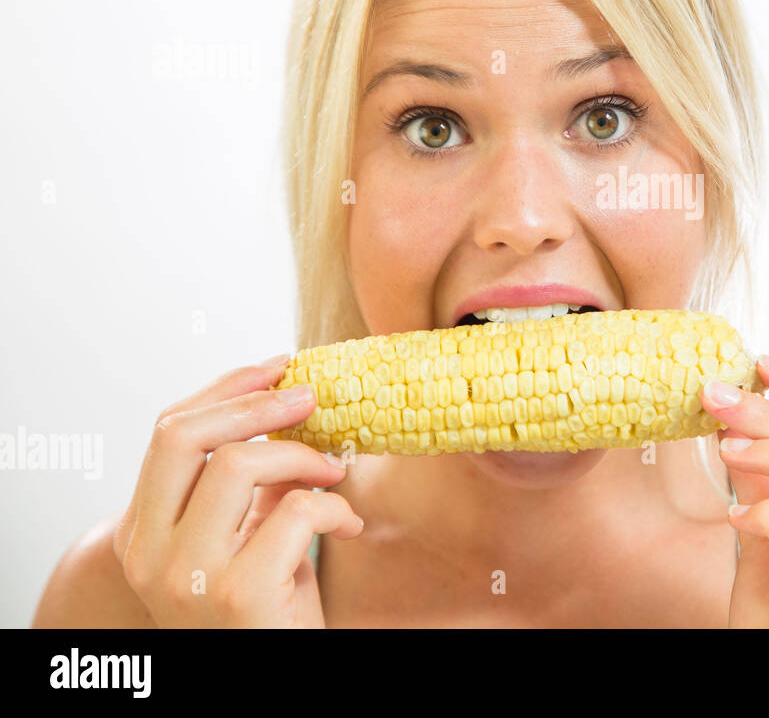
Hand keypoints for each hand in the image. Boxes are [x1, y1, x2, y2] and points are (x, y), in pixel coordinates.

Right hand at [112, 355, 364, 626]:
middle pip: (184, 436)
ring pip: (239, 464)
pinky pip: (296, 510)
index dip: (226, 388)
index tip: (277, 366)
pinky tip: (350, 526)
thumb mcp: (247, 536)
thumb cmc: (268, 610)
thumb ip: (251, 482)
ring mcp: (188, 576)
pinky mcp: (239, 595)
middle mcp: (149, 554)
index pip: (168, 432)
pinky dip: (335, 507)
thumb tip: (286, 403)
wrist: (277, 678)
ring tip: (335, 475)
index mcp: (142, 533)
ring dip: (303, 457)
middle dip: (255, 403)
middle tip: (311, 398)